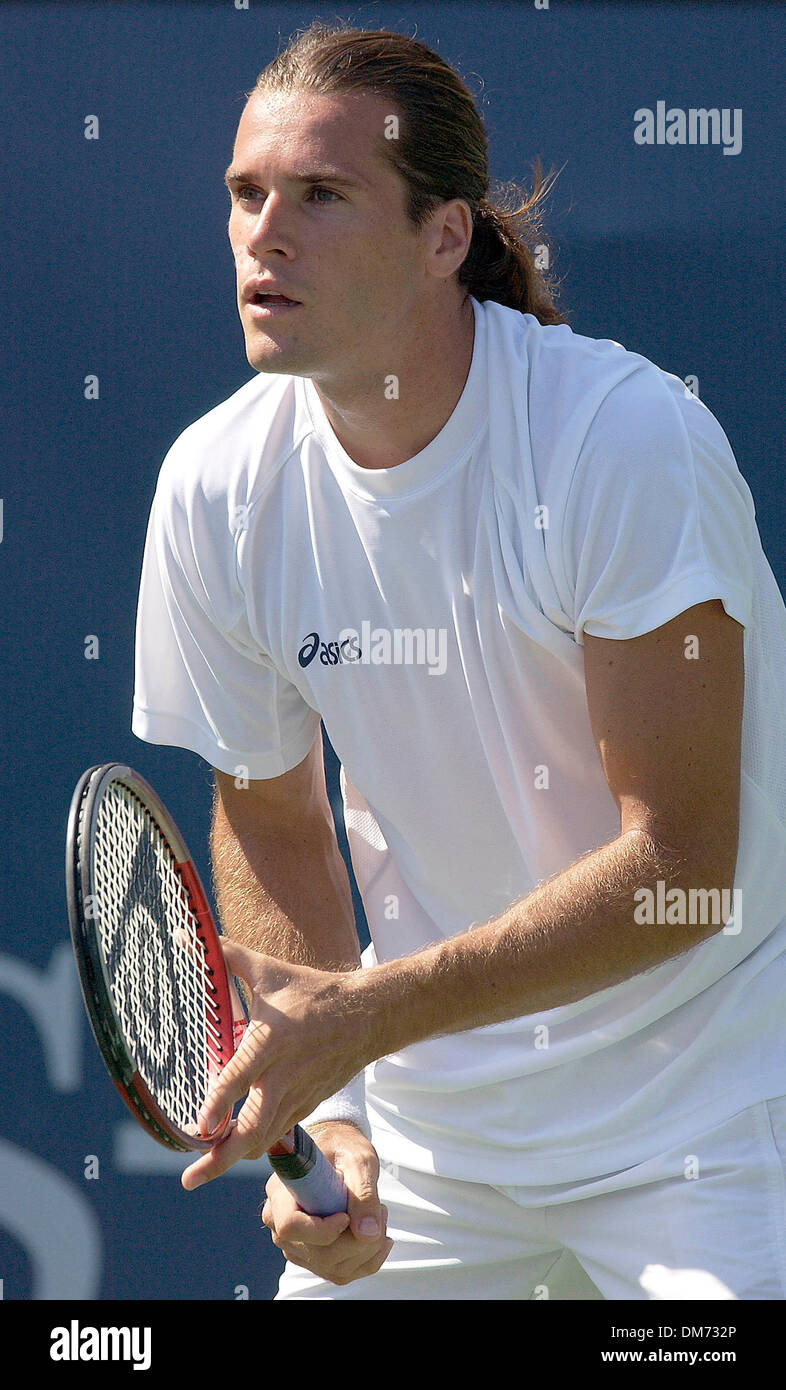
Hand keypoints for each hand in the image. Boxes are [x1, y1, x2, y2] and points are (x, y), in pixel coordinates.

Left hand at [181, 939, 367, 1189]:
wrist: (368, 1015)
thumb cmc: (313, 992)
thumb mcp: (269, 970)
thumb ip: (227, 955)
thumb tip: (187, 932)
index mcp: (271, 1040)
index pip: (241, 1077)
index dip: (220, 1103)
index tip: (199, 1125)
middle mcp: (284, 1074)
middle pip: (253, 1127)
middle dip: (221, 1157)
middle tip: (190, 1178)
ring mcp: (298, 1094)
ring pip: (266, 1138)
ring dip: (234, 1158)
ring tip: (203, 1172)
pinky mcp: (308, 1104)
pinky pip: (279, 1132)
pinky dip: (258, 1145)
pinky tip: (237, 1150)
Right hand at [262, 1122, 393, 1286]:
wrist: (339, 1152)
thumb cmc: (343, 1148)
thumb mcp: (358, 1160)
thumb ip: (363, 1194)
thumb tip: (368, 1233)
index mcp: (281, 1191)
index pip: (291, 1225)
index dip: (322, 1229)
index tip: (347, 1216)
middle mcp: (279, 1221)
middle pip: (316, 1253)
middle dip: (357, 1240)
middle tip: (379, 1210)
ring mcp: (293, 1242)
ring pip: (331, 1267)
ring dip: (366, 1249)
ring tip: (379, 1215)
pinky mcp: (310, 1256)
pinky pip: (339, 1272)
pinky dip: (367, 1259)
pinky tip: (380, 1236)